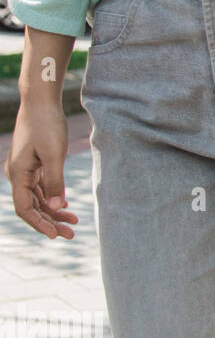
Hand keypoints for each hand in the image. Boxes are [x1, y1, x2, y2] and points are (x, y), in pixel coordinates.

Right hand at [5, 101, 78, 238]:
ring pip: (38, 198)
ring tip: (74, 222)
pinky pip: (41, 187)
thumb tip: (56, 208)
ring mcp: (25, 169)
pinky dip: (53, 198)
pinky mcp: (34, 164)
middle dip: (50, 221)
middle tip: (71, 234)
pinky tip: (65, 205)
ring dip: (54, 211)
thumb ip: (55, 182)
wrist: (41, 102)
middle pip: (32, 206)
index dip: (40, 224)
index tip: (56, 235)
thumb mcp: (54, 154)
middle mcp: (18, 174)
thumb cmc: (47, 125)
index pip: (25, 208)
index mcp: (18, 174)